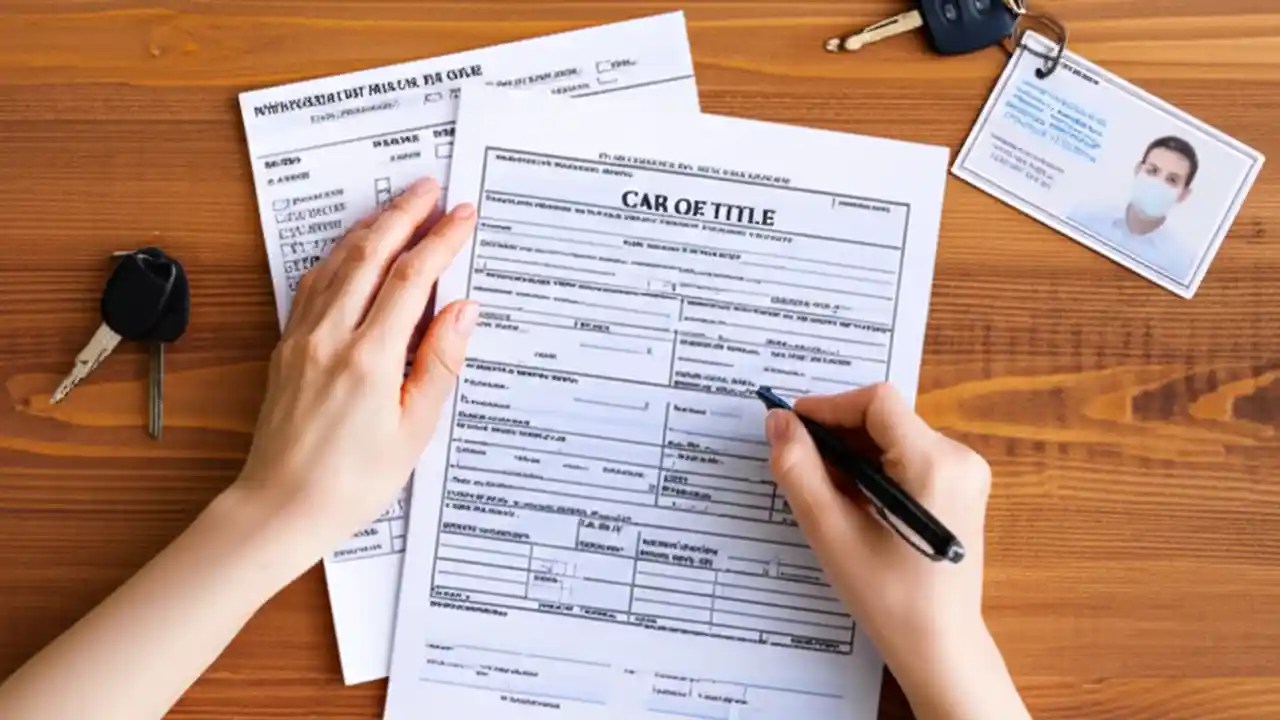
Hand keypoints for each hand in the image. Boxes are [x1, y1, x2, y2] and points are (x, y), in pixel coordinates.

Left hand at [236, 177, 477, 550]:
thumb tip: (462, 310)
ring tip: (397, 206)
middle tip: (431, 187)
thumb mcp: (413, 431)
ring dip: (370, 228)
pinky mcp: (287, 347)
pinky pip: (314, 285)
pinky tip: (352, 249)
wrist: (281, 507)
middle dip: (404, 215)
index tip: (463, 214)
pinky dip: (339, 256)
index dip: (441, 240)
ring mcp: (303, 339)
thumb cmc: (352, 482)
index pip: (411, 279)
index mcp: (369, 359)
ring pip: (337, 263)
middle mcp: (331, 337)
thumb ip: (438, 363)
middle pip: (370, 255)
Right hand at [766, 384, 1027, 719]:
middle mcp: (959, 457)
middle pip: (885, 419)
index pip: (875, 401)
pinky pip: (909, 457)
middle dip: (838, 435)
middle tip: (801, 468)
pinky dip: (875, 469)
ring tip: (827, 493)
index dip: (828, 407)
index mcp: (934, 462)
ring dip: (854, 454)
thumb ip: (799, 468)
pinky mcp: (961, 488)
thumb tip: (778, 420)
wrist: (939, 645)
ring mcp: (965, 473)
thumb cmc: (887, 596)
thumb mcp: (831, 531)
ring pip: (894, 437)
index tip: (791, 429)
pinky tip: (854, 503)